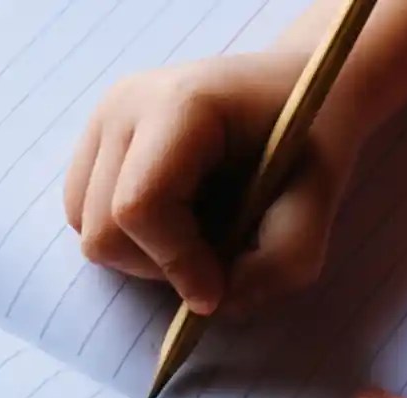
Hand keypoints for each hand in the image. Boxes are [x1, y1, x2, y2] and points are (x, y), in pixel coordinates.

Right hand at [64, 52, 362, 316]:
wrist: (293, 85)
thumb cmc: (314, 132)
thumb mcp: (323, 195)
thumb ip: (283, 259)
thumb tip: (217, 304)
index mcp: (178, 103)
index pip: (139, 207)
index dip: (176, 263)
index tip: (219, 291)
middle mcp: (122, 107)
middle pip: (102, 230)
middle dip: (159, 266)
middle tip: (216, 260)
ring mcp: (100, 122)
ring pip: (87, 231)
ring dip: (142, 256)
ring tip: (197, 234)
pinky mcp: (91, 143)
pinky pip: (83, 219)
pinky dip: (127, 240)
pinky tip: (174, 219)